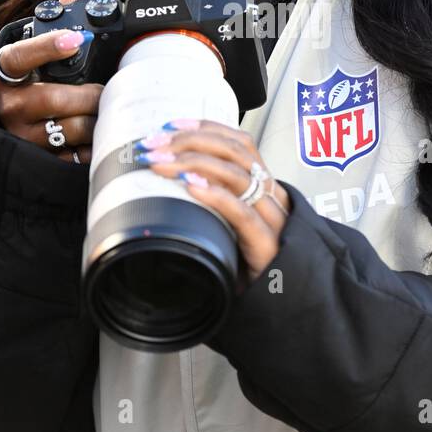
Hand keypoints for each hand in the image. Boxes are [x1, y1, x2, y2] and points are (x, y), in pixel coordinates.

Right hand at [0, 0, 103, 164]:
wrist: (2, 138)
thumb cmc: (29, 86)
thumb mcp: (33, 52)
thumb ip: (57, 15)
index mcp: (3, 73)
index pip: (20, 56)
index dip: (47, 47)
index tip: (74, 38)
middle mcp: (8, 106)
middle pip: (60, 99)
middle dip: (92, 95)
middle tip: (105, 91)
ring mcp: (21, 138)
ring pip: (75, 129)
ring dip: (97, 121)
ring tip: (103, 114)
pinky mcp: (38, 164)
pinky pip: (78, 157)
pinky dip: (94, 148)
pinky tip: (97, 140)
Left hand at [136, 119, 291, 288]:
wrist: (277, 306)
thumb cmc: (248, 265)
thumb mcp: (230, 226)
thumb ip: (211, 203)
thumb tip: (167, 185)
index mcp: (264, 186)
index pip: (239, 142)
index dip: (205, 127)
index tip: (169, 125)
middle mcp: (272, 195)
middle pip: (235, 151)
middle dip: (191, 141)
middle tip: (154, 145)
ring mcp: (272, 219)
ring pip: (238, 174)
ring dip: (194, 162)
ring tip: (161, 163)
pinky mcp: (268, 245)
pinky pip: (243, 213)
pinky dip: (215, 195)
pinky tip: (191, 186)